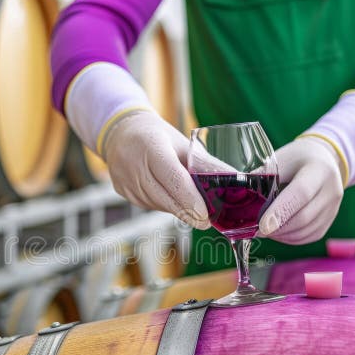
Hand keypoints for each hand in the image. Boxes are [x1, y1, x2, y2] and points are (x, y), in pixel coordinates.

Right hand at [103, 111, 210, 228]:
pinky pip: (149, 204)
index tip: (204, 214)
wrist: (120, 133)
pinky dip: (164, 204)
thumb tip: (233, 179)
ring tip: (192, 209)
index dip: (190, 199)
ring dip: (177, 209)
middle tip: (205, 221)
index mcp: (152, 147)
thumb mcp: (181, 142)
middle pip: (165, 197)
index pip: (173, 179)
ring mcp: (126, 181)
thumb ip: (204, 163)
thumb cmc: (156, 135)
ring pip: (158, 204)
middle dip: (187, 212)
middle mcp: (135, 166)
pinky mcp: (123, 192)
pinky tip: (171, 199)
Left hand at [258, 136, 344, 243]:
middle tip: (256, 230)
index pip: (301, 194)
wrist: (323, 160)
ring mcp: (333, 207)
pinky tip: (278, 231)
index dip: (280, 212)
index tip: (262, 226)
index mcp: (318, 170)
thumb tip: (237, 195)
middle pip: (304, 217)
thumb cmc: (296, 159)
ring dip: (282, 235)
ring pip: (306, 231)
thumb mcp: (280, 160)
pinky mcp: (329, 220)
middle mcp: (331, 190)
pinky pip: (309, 236)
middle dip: (277, 228)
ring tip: (265, 230)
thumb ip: (262, 177)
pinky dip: (291, 238)